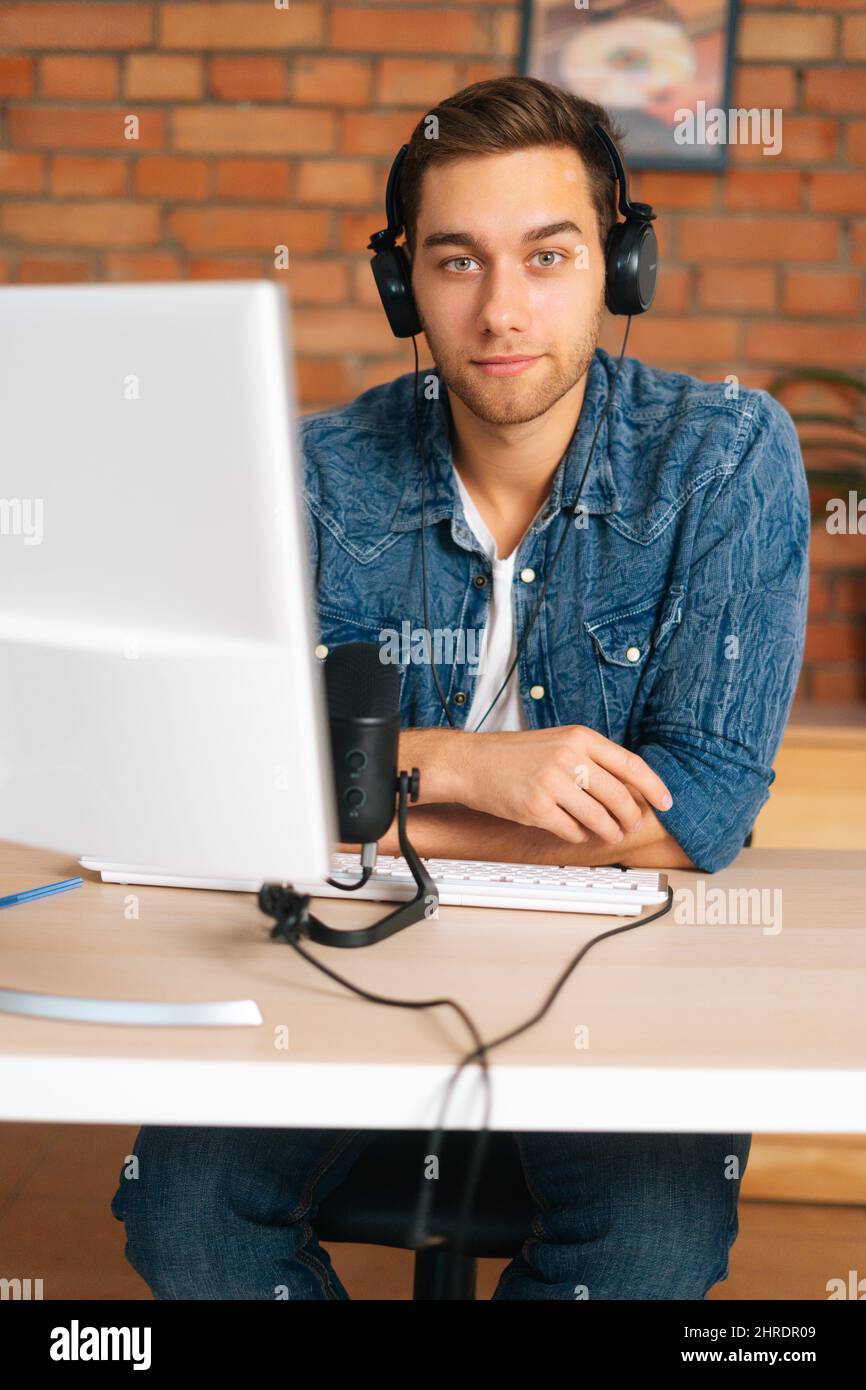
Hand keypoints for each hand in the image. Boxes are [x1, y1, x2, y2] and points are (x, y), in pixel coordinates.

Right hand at [452, 725, 672, 845]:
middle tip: (633, 826)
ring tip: (610, 834)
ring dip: (610, 831)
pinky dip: (580, 835)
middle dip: (632, 817)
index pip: (630, 764)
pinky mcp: (536, 808)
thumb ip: (591, 757)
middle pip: (619, 796)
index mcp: (579, 738)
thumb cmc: (515, 754)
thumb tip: (628, 787)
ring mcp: (552, 783)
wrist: (472, 762)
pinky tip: (577, 831)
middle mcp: (568, 757)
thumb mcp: (558, 741)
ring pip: (599, 817)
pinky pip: (572, 830)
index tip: (665, 803)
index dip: (653, 787)